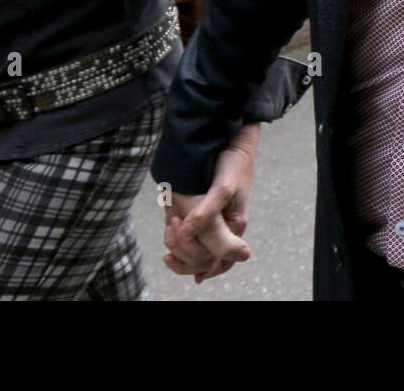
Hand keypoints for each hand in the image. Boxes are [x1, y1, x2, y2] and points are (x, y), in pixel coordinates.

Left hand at [162, 122, 258, 283]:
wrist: (233, 142)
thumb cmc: (233, 164)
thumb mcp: (223, 188)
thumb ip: (208, 214)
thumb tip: (188, 235)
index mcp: (234, 228)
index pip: (214, 261)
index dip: (192, 258)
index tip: (176, 234)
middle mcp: (225, 230)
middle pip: (203, 261)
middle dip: (182, 252)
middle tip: (170, 226)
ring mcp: (214, 223)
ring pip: (195, 252)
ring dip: (179, 246)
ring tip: (170, 225)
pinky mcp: (203, 213)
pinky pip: (191, 238)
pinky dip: (178, 238)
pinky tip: (170, 226)